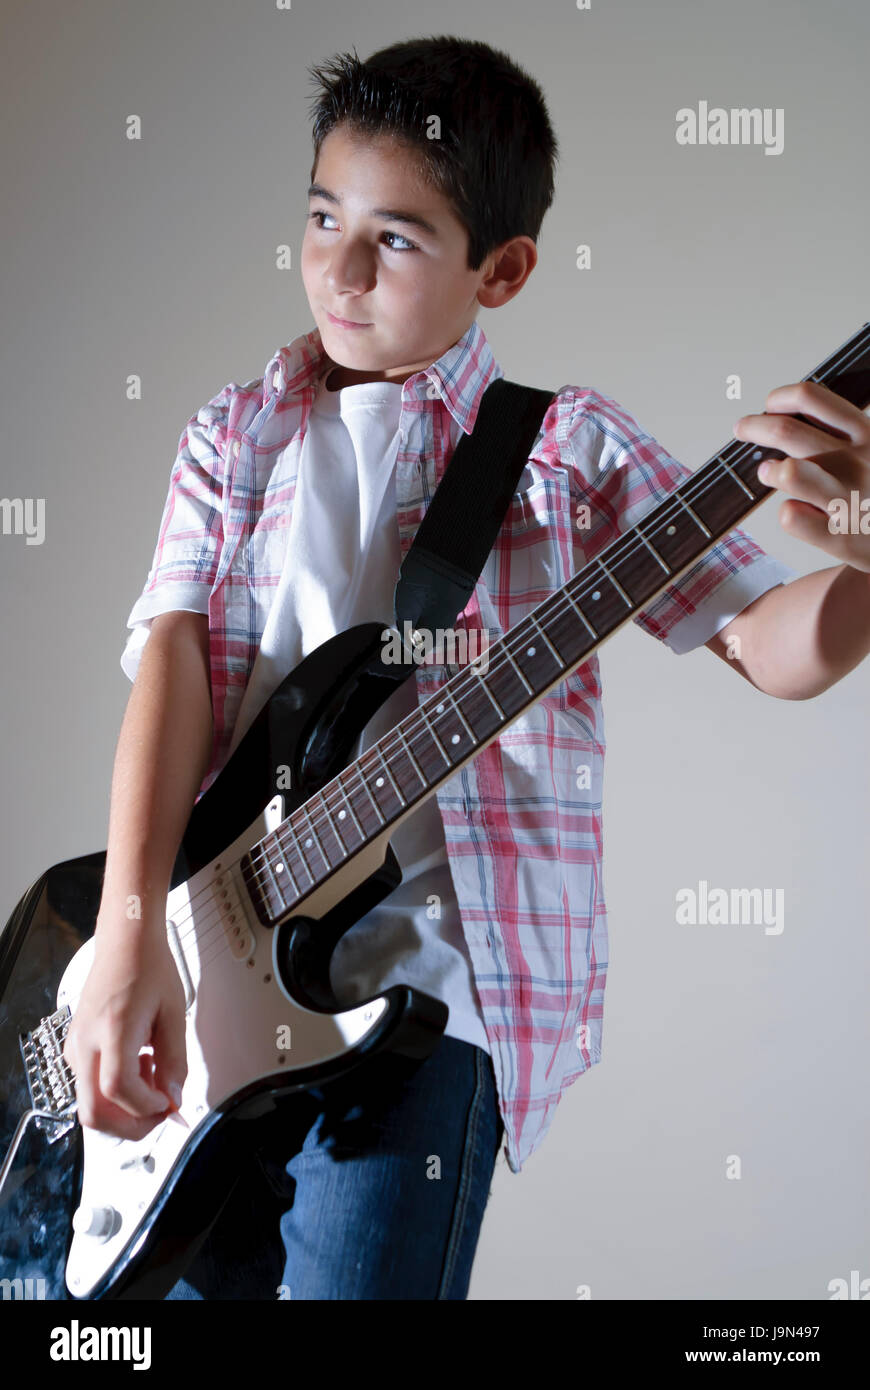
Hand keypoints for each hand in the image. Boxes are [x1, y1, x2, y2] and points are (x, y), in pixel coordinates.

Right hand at [62, 917, 187, 1140]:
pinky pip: (90, 1086)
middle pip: (94, 1113)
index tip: (170, 1102)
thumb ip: (175, 1060)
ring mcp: (75, 1047)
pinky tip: (138, 1064)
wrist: (125, 943)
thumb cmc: (148, 968)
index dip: (147, 1107)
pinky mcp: (75, 1048)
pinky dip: (115, 1091)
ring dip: (124, 1107)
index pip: (118, 1090)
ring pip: (90, 1105)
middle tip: (161, 1110)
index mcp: (112, 1030)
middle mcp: (85, 1043)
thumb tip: (174, 1098)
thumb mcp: (175, 1013)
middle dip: (131, 1125)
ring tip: (151, 1073)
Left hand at [733, 381, 869, 573]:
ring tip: (767, 471)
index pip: (810, 398)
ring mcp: (846, 499)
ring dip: (770, 470)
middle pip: (785, 431)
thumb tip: (791, 410)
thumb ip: (841, 431)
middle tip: (743, 429)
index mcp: (866, 434)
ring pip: (790, 473)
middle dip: (754, 427)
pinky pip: (792, 517)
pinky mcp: (838, 537)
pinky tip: (795, 511)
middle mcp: (855, 462)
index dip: (779, 398)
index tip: (769, 406)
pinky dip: (787, 511)